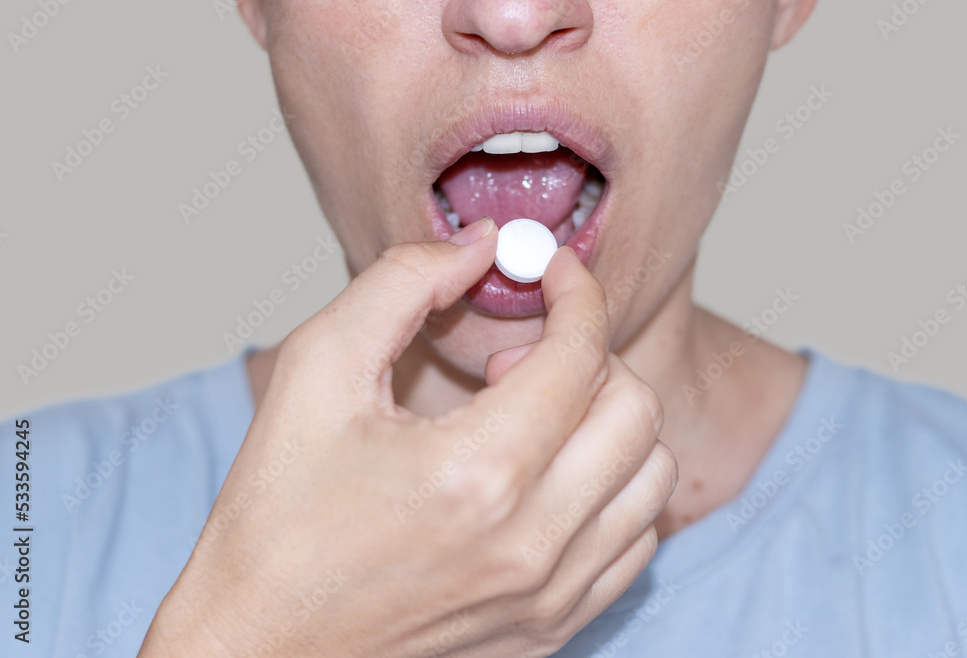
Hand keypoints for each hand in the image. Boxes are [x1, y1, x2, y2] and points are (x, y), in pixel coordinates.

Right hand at [139, 217, 676, 656]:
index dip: (577, 291)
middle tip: (524, 355)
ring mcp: (551, 595)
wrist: (260, 643)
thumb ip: (400, 286)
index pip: (579, 354)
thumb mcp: (316, 373)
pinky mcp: (554, 627)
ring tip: (535, 420)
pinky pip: (636, 542)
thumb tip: (476, 247)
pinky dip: (613, 489)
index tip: (555, 272)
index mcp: (476, 473)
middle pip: (634, 410)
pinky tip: (549, 477)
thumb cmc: (276, 516)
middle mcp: (532, 542)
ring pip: (652, 477)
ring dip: (609, 422)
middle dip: (592, 355)